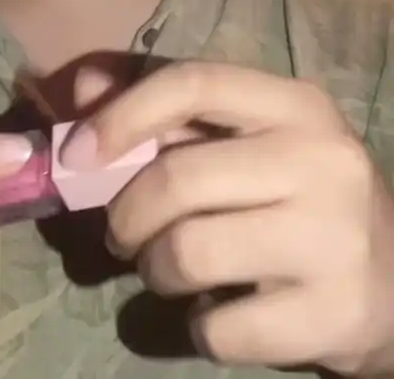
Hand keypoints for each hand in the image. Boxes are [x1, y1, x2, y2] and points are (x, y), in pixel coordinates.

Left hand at [61, 61, 393, 374]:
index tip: (77, 154)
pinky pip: (219, 329)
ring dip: (155, 271)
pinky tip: (220, 313)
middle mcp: (322, 159)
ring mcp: (334, 238)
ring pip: (188, 253)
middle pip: (177, 179)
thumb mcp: (246, 140)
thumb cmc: (301, 197)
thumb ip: (165, 111)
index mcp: (295, 104)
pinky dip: (199, 328)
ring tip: (169, 271)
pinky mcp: (335, 313)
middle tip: (123, 235)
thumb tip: (81, 86)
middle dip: (126, 216)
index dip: (122, 114)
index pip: (194, 83)